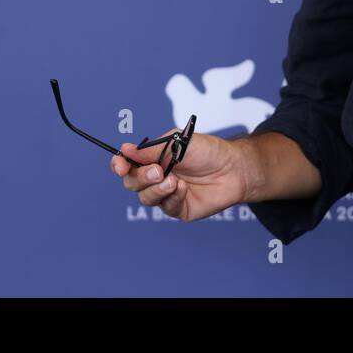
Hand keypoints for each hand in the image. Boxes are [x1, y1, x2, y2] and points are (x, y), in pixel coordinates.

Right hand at [111, 131, 247, 220]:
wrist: (234, 168)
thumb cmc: (208, 151)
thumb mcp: (178, 143)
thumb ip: (151, 150)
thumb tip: (125, 150)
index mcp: (153, 159)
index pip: (127, 165)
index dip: (119, 165)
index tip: (120, 166)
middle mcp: (156, 177)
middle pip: (131, 183)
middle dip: (141, 177)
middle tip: (158, 171)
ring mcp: (166, 194)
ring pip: (145, 198)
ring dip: (157, 189)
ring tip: (174, 180)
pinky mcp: (178, 208)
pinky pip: (166, 207)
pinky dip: (173, 197)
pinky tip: (184, 188)